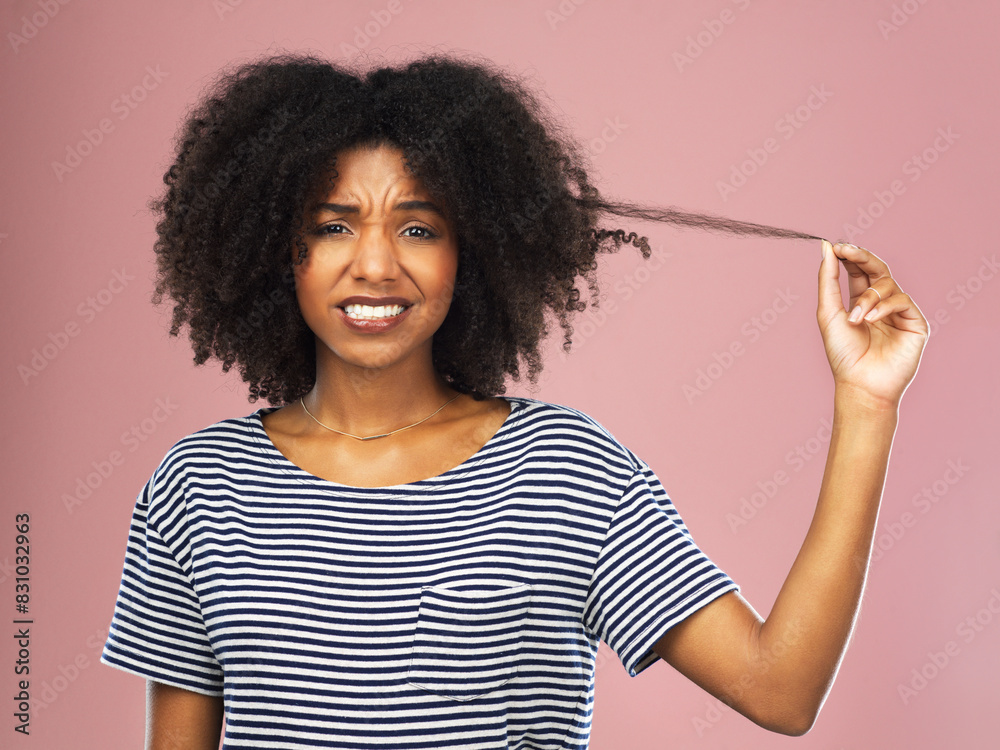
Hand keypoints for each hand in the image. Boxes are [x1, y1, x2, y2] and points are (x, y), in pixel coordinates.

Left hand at [817, 240, 927, 407]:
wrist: (860, 383)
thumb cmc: (843, 354)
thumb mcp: (828, 312)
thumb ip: (828, 280)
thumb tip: (826, 247)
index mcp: (861, 303)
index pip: (859, 271)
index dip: (849, 257)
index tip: (837, 247)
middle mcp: (882, 305)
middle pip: (877, 269)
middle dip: (861, 257)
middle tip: (846, 250)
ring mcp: (899, 313)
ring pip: (887, 285)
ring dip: (868, 298)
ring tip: (856, 319)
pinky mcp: (915, 322)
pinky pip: (902, 300)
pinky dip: (884, 306)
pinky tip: (870, 320)